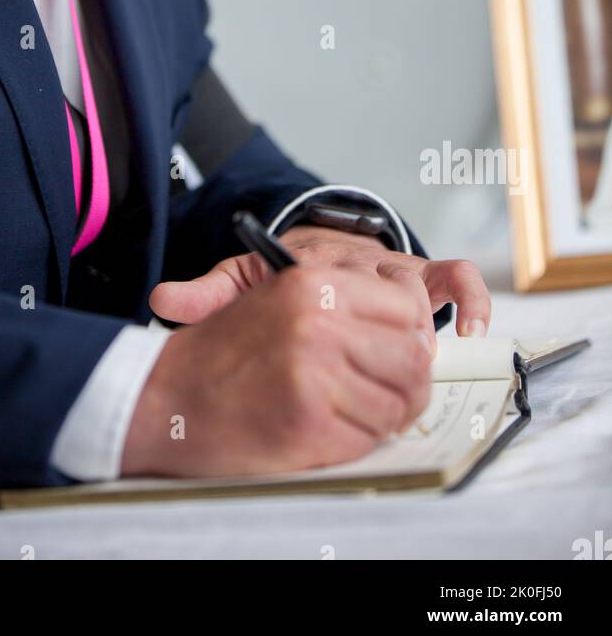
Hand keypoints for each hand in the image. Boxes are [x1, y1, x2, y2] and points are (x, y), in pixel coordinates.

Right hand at [123, 263, 434, 477]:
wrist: (165, 395)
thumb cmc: (223, 349)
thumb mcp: (273, 294)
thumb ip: (344, 300)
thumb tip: (418, 316)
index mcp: (312, 281)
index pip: (408, 305)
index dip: (414, 334)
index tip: (402, 350)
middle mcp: (318, 322)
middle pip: (412, 358)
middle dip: (409, 383)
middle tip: (389, 392)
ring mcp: (314, 374)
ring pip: (397, 404)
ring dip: (383, 417)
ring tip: (354, 413)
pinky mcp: (309, 424)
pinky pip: (368, 439)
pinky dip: (358, 443)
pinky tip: (329, 433)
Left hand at [149, 224, 491, 355]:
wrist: (313, 245)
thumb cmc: (279, 274)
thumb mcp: (240, 281)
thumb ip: (208, 293)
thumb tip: (163, 300)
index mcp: (313, 266)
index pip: (330, 285)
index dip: (339, 326)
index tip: (334, 359)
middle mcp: (358, 263)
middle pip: (385, 299)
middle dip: (392, 347)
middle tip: (388, 391)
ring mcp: (395, 267)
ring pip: (421, 295)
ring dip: (423, 335)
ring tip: (417, 375)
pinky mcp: (423, 274)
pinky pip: (457, 279)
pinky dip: (470, 304)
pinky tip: (472, 337)